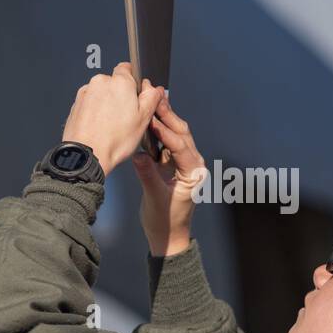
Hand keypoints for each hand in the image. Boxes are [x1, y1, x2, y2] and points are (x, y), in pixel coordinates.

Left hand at [62, 62, 163, 174]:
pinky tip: (100, 127)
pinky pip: (90, 103)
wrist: (86, 155)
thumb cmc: (114, 140)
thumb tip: (155, 89)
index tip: (136, 96)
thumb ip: (151, 98)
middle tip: (126, 116)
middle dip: (120, 95)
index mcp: (120, 82)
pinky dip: (95, 112)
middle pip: (114, 82)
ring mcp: (86, 93)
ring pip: (101, 93)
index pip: (128, 68)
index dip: (134, 82)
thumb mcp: (143, 119)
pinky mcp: (76, 104)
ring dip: (106, 104)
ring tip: (111, 125)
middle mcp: (100, 82)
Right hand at [131, 90, 206, 255]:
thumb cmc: (165, 222)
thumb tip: (138, 155)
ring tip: (152, 100)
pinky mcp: (174, 165)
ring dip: (165, 118)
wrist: (168, 237)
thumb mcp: (154, 198)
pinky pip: (168, 142)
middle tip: (154, 95)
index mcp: (194, 173)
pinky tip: (149, 118)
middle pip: (182, 133)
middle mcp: (193, 165)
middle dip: (168, 114)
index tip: (152, 118)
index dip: (166, 131)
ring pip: (177, 134)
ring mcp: (185, 164)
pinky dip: (160, 130)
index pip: (180, 146)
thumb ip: (147, 175)